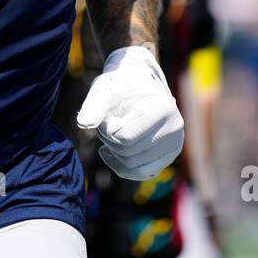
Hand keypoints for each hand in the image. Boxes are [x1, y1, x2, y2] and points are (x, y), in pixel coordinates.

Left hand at [76, 45, 184, 180]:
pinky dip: (121, 165)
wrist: (139, 85)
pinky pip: (140, 173)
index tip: (104, 116)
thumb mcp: (105, 89)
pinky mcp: (167, 157)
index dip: (106, 130)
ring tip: (111, 133)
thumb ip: (94, 105)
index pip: (125, 137)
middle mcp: (174, 129)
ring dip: (114, 152)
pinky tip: (111, 150)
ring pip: (133, 165)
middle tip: (105, 124)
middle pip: (128, 152)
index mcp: (163, 109)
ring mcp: (173, 145)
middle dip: (109, 141)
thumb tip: (84, 123)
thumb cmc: (120, 85)